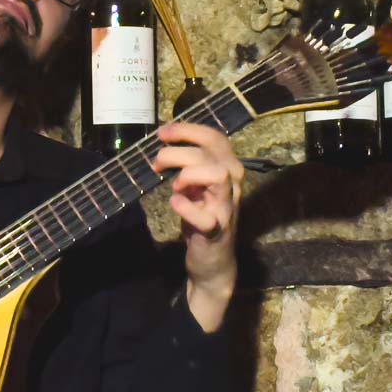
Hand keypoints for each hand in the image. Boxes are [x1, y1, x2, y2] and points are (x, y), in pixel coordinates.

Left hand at [153, 121, 244, 319]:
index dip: (188, 130)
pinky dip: (186, 208)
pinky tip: (175, 204)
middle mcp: (233, 185)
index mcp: (229, 170)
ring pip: (217, 175)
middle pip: (211, 152)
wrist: (214, 262)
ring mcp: (226, 208)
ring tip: (174, 186)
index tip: (163, 133)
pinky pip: (205, 216)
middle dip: (177, 152)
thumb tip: (167, 143)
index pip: (215, 138)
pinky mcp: (216, 231)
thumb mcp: (199, 186)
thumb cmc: (203, 218)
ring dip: (188, 174)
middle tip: (157, 164)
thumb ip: (191, 165)